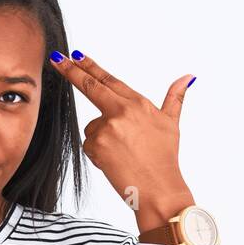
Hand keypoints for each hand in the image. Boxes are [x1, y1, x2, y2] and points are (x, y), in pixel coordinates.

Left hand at [48, 50, 196, 229]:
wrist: (159, 189)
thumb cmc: (165, 159)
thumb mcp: (171, 124)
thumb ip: (174, 98)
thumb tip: (188, 77)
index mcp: (139, 103)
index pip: (109, 80)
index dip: (91, 66)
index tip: (76, 55)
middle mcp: (123, 110)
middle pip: (90, 86)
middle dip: (70, 71)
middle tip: (56, 58)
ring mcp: (109, 126)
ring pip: (92, 127)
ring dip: (101, 140)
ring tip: (123, 155)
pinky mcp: (97, 143)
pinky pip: (89, 145)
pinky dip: (98, 154)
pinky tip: (115, 162)